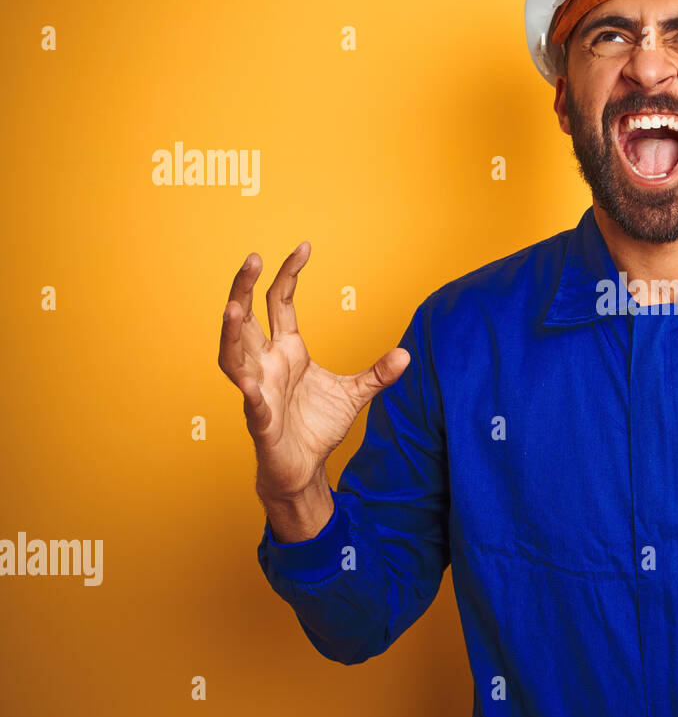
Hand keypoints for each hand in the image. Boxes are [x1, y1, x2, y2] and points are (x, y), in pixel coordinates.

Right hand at [217, 242, 409, 508]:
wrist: (304, 469)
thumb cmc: (317, 427)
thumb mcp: (355, 394)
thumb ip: (378, 374)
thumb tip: (407, 354)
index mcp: (287, 351)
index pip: (279, 303)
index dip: (288, 275)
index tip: (303, 247)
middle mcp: (266, 365)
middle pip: (247, 320)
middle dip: (244, 288)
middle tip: (251, 258)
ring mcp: (259, 391)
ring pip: (234, 357)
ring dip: (231, 333)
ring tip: (231, 308)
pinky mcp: (260, 422)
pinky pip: (251, 405)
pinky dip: (250, 394)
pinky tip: (249, 384)